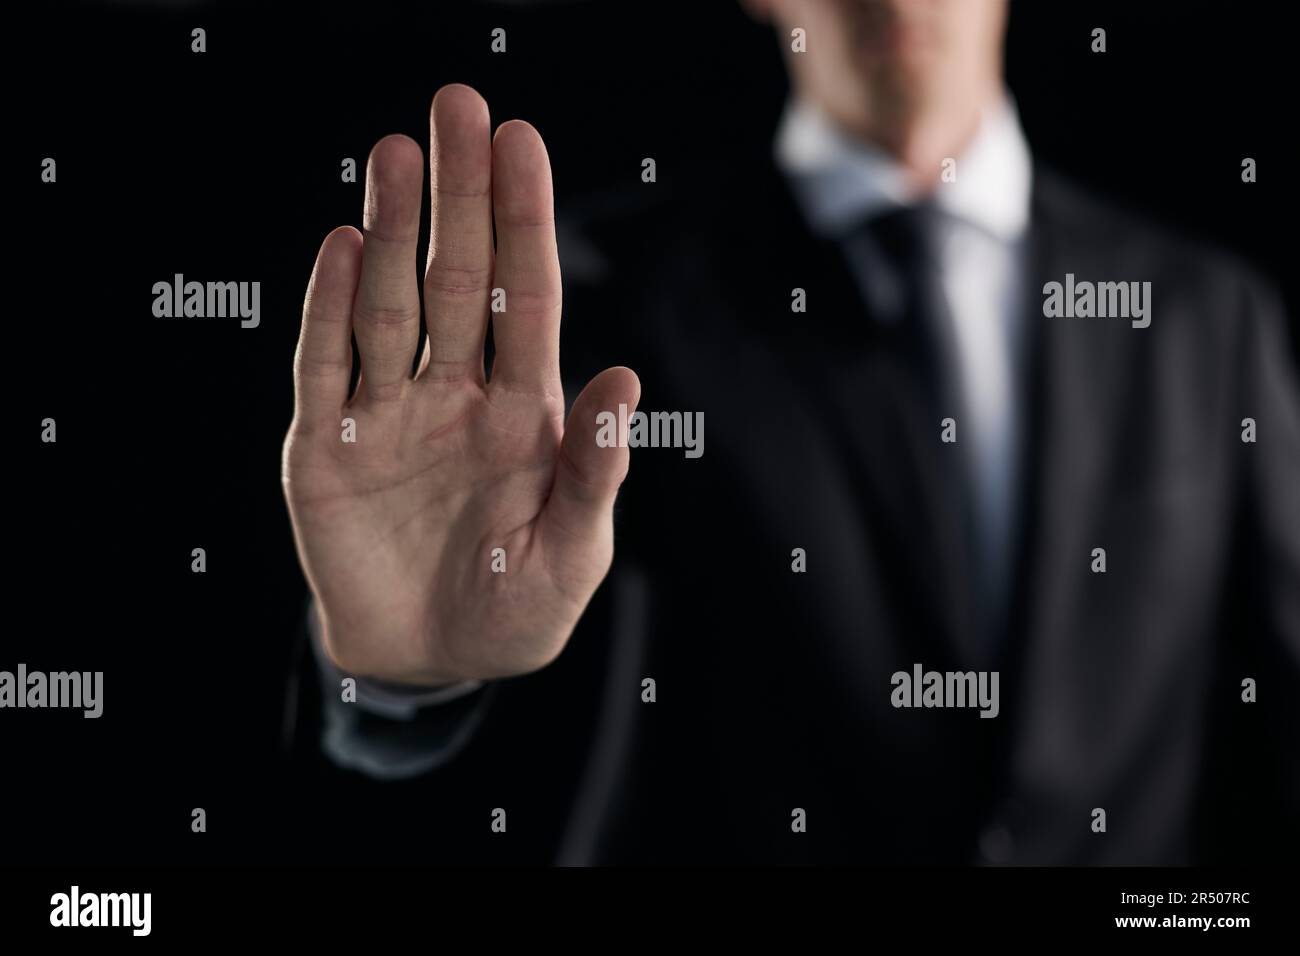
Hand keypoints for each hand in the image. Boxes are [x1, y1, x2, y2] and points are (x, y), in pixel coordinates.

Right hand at [282, 84, 639, 684]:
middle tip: (457, 105)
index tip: (522, 142)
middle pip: (459, 277)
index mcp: (525, 413)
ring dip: (393, 229)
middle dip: (459, 196)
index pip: (526, 297)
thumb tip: (625, 377)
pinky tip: (344, 246)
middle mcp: (457, 395)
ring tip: (395, 154)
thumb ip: (595, 472)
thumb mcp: (573, 552)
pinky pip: (328, 365)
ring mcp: (390, 414)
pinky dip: (331, 308)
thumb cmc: (517, 609)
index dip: (524, 221)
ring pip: (391, 304)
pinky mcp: (328, 446)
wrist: (432, 661)